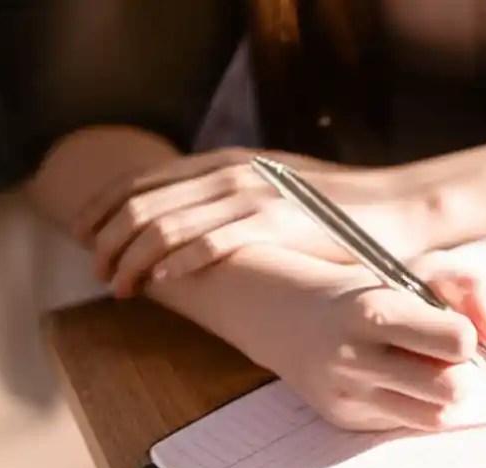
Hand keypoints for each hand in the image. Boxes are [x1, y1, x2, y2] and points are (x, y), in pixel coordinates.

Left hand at [77, 147, 433, 297]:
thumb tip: (199, 230)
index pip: (143, 180)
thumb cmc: (341, 213)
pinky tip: (161, 282)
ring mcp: (254, 195)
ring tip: (121, 286)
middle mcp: (233, 172)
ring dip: (133, 257)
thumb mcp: (279, 193)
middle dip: (109, 239)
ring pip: (167, 224)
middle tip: (99, 273)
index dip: (104, 209)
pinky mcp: (277, 223)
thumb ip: (238, 203)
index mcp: (228, 163)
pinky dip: (177, 261)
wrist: (399, 209)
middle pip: (143, 203)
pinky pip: (210, 241)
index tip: (86, 239)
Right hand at [221, 245, 485, 431]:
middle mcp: (356, 357)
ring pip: (436, 417)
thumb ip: (473, 289)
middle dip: (461, 372)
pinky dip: (418, 406)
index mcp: (375, 311)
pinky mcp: (346, 421)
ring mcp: (349, 395)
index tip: (454, 327)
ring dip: (445, 395)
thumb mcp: (420, 270)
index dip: (467, 335)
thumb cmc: (371, 290)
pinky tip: (399, 382)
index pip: (457, 341)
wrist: (289, 316)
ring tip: (426, 370)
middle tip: (443, 355)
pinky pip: (410, 425)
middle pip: (452, 389)